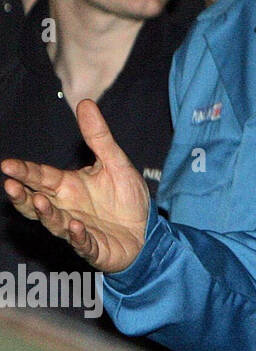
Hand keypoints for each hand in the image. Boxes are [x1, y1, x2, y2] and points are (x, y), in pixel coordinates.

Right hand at [1, 99, 149, 271]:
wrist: (147, 230)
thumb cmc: (126, 198)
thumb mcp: (116, 163)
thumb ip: (99, 137)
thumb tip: (84, 103)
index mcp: (67, 187)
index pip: (41, 177)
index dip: (24, 171)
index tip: (7, 164)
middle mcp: (66, 208)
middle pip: (36, 202)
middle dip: (22, 195)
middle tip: (11, 185)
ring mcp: (77, 230)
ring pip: (54, 223)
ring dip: (46, 214)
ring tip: (38, 201)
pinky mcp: (94, 247)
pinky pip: (83, 243)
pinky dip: (78, 236)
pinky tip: (75, 226)